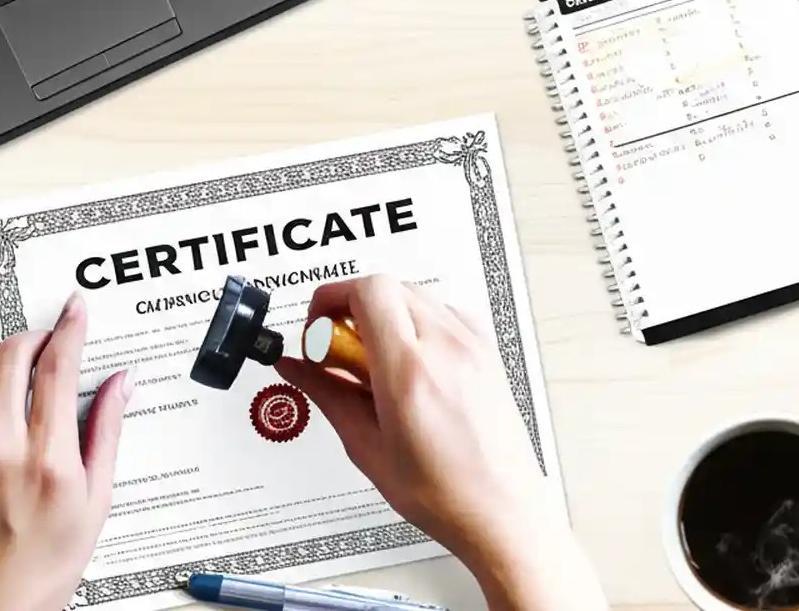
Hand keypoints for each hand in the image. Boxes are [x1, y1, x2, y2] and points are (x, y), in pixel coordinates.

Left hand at [0, 293, 132, 610]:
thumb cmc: (38, 568)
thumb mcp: (94, 503)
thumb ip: (106, 433)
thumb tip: (120, 384)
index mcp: (45, 459)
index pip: (58, 366)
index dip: (71, 327)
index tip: (76, 309)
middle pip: (14, 351)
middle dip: (39, 337)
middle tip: (53, 344)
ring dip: (2, 349)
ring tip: (20, 364)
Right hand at [275, 275, 606, 610]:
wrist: (503, 513)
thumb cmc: (445, 494)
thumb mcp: (368, 447)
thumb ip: (327, 395)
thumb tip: (296, 368)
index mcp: (409, 372)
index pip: (366, 291)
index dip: (330, 299)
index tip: (317, 329)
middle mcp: (446, 348)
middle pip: (386, 286)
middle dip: (350, 308)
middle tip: (337, 351)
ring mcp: (472, 346)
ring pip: (414, 294)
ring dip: (384, 314)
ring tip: (373, 363)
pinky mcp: (487, 351)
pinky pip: (442, 312)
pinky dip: (416, 323)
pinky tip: (408, 362)